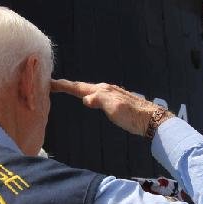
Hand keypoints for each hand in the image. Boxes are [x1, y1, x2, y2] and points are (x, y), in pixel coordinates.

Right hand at [51, 79, 169, 136]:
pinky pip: (96, 96)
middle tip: (53, 85)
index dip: (64, 85)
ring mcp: (111, 96)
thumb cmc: (133, 115)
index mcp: (102, 90)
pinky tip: (88, 99)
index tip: (49, 82)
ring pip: (89, 90)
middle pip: (82, 86)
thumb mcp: (114, 107)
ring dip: (77, 90)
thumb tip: (85, 98)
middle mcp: (106, 90)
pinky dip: (86, 95)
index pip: (78, 87)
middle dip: (68, 86)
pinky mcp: (116, 103)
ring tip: (66, 89)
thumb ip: (99, 100)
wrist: (152, 121)